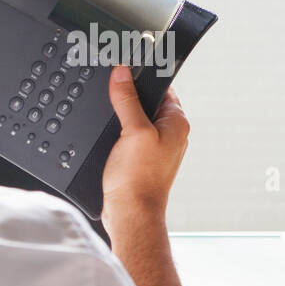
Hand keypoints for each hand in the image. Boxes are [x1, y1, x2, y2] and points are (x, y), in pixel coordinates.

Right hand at [101, 64, 189, 229]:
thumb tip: (122, 73)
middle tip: (111, 95)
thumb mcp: (132, 131)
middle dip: (128, 99)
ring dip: (121, 119)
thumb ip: (127, 100)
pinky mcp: (140, 161)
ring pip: (136, 121)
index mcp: (176, 123)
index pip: (162, 88)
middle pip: (147, 104)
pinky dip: (118, 136)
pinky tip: (108, 141)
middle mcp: (170, 135)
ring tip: (110, 122)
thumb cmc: (139, 179)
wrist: (131, 213)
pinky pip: (129, 139)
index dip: (142, 79)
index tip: (124, 71)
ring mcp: (155, 149)